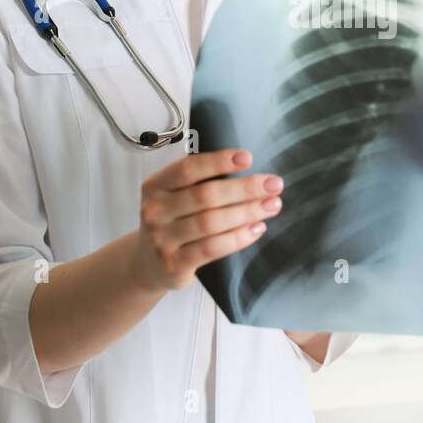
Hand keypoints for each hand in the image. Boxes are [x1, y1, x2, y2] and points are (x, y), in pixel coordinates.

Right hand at [129, 148, 282, 291]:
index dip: (219, 161)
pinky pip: (212, 248)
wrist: (148, 264)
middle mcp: (155, 211)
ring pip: (211, 222)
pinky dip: (238, 237)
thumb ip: (200, 184)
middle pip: (205, 195)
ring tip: (271, 206)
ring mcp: (162, 239)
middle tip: (273, 185)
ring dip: (247, 212)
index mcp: (155, 186)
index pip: (188, 169)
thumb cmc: (172, 223)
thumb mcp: (174, 198)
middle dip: (244, 188)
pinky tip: (256, 229)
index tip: (247, 158)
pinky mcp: (174, 263)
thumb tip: (251, 176)